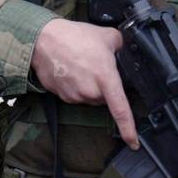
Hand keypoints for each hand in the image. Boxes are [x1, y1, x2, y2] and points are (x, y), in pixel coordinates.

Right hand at [31, 18, 138, 147]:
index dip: (128, 128)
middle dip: (104, 86)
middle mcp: (90, 91)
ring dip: (88, 85)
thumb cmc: (74, 36)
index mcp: (105, 78)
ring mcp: (74, 95)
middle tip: (96, 65)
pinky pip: (75, 95)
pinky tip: (71, 70)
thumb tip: (126, 51)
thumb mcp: (108, 35)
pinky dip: (75, 85)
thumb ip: (121, 46)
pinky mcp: (61, 95)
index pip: (120, 109)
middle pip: (104, 98)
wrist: (43, 39)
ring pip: (89, 97)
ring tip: (81, 64)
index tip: (133, 143)